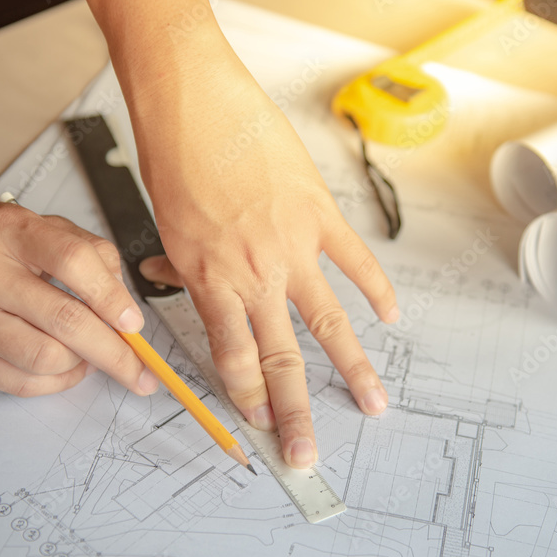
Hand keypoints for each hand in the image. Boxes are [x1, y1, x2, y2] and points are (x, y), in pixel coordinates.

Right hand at [0, 201, 160, 397]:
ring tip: (91, 360)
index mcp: (9, 230)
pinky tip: (66, 372)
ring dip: (81, 366)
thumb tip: (124, 301)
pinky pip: (16, 381)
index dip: (112, 297)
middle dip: (114, 352)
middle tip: (139, 370)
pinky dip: (54, 384)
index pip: (74, 260)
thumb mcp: (31, 226)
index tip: (134, 323)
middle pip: (65, 319)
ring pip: (43, 356)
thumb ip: (84, 251)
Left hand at [130, 58, 398, 468]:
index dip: (248, 398)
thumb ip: (177, 267)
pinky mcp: (319, 216)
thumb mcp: (165, 225)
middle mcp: (253, 276)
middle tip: (306, 452)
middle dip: (293, 414)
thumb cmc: (174, 158)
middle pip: (279, 360)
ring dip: (353, 370)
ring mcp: (291, 248)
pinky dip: (377, 290)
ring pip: (327, 325)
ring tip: (372, 404)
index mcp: (210, 282)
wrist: (195, 104)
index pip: (233, 359)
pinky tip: (391, 317)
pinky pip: (356, 262)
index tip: (259, 425)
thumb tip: (169, 283)